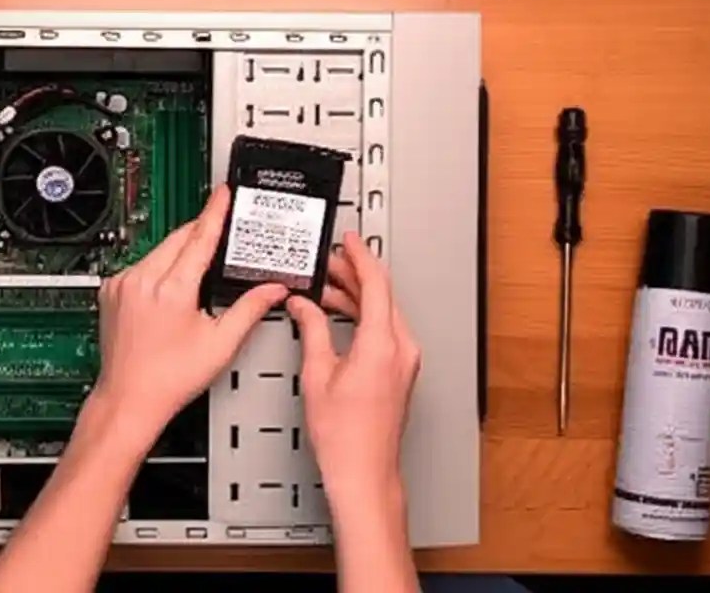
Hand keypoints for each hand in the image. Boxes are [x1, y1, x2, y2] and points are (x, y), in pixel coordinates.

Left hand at [92, 185, 287, 444]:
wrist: (129, 399)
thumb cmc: (169, 380)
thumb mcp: (221, 345)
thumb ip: (250, 310)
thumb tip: (273, 290)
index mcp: (171, 289)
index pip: (200, 237)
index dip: (216, 212)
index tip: (223, 194)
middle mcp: (142, 280)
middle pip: (178, 239)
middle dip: (201, 233)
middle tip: (221, 231)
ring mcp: (122, 285)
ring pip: (158, 251)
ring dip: (179, 253)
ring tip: (197, 271)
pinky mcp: (111, 292)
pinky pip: (140, 266)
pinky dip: (158, 268)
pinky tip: (169, 289)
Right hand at [286, 231, 420, 499]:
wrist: (363, 470)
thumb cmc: (344, 435)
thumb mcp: (317, 374)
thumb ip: (311, 330)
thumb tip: (303, 306)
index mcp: (382, 344)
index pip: (376, 283)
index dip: (360, 256)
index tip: (349, 240)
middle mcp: (401, 349)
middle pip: (382, 295)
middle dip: (353, 275)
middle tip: (328, 263)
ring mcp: (405, 361)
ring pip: (384, 312)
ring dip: (357, 297)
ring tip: (327, 288)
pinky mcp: (401, 371)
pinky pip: (386, 331)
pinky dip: (364, 316)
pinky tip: (341, 316)